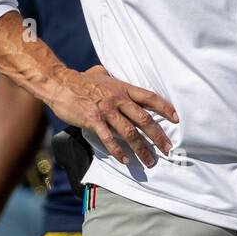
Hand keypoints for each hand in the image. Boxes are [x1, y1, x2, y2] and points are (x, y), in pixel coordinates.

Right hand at [46, 64, 177, 168]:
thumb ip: (114, 79)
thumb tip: (116, 76)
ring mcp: (106, 110)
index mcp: (123, 88)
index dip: (165, 108)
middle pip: (144, 119)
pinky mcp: (93, 120)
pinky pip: (108, 138)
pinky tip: (125, 160)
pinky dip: (118, 150)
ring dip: (141, 149)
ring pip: (130, 132)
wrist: (59, 83)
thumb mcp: (102, 74)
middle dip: (158, 136)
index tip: (177, 119)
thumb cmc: (81, 80)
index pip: (150, 98)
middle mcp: (118, 99)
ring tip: (149, 161)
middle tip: (167, 149)